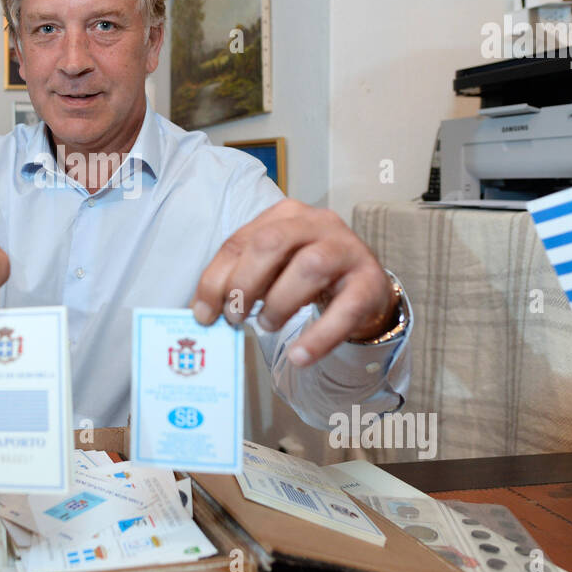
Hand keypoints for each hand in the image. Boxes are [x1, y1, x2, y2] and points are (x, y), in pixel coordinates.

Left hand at [190, 200, 398, 366]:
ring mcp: (346, 250)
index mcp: (284, 216)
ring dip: (279, 302)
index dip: (216, 278)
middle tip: (234, 318)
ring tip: (267, 325)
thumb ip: (240, 280)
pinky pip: (345, 309)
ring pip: (310, 267)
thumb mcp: (272, 269)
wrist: (365, 286)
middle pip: (272, 243)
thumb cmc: (307, 275)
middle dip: (244, 283)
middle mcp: (316, 223)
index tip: (203, 313)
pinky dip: (319, 336)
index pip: (240, 241)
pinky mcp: (369, 282)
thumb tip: (203, 311)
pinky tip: (299, 355)